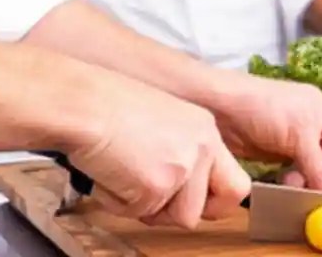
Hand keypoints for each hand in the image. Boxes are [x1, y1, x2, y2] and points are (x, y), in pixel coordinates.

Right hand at [64, 72, 249, 227]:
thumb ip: (180, 152)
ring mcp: (183, 168)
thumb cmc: (107, 105)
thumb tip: (178, 189)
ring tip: (123, 173)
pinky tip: (108, 171)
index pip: (236, 184)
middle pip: (207, 209)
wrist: (84, 103)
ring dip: (146, 207)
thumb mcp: (161, 121)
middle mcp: (202, 148)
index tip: (195, 204)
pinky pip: (137, 213)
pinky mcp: (157, 185)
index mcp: (205, 130)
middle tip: (148, 192)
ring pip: (174, 218)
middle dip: (177, 213)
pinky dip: (117, 201)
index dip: (215, 203)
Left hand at [210, 73, 321, 193]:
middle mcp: (312, 126)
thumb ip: (318, 167)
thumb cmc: (265, 108)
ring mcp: (292, 141)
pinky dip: (293, 184)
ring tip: (297, 190)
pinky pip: (292, 174)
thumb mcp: (299, 135)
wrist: (221, 107)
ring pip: (311, 169)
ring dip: (308, 183)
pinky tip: (286, 189)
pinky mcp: (274, 154)